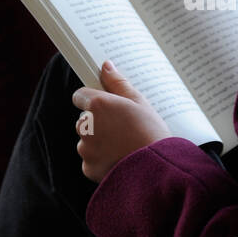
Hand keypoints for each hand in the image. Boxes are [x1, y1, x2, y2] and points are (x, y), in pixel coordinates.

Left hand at [72, 60, 170, 182]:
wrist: (157, 170)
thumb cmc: (151, 133)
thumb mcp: (139, 103)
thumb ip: (118, 83)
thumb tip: (106, 66)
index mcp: (98, 105)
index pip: (80, 96)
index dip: (93, 100)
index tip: (107, 106)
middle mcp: (86, 126)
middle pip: (84, 120)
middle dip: (98, 123)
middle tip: (123, 128)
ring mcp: (86, 148)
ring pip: (87, 141)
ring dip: (99, 142)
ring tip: (124, 146)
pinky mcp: (88, 167)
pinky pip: (91, 160)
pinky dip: (101, 160)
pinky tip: (120, 159)